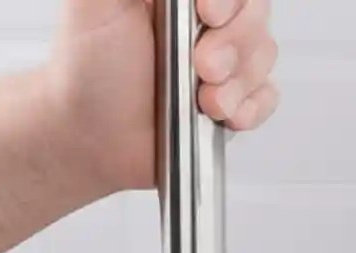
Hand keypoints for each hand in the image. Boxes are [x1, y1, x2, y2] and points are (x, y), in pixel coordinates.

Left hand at [48, 0, 278, 191]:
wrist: (91, 137)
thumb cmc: (87, 68)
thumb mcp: (96, 2)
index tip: (207, 12)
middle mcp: (206, 20)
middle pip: (257, 13)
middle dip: (233, 44)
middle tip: (201, 65)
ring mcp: (224, 60)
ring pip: (265, 55)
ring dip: (238, 82)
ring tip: (203, 99)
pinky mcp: (234, 98)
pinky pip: (268, 96)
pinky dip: (250, 107)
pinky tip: (221, 115)